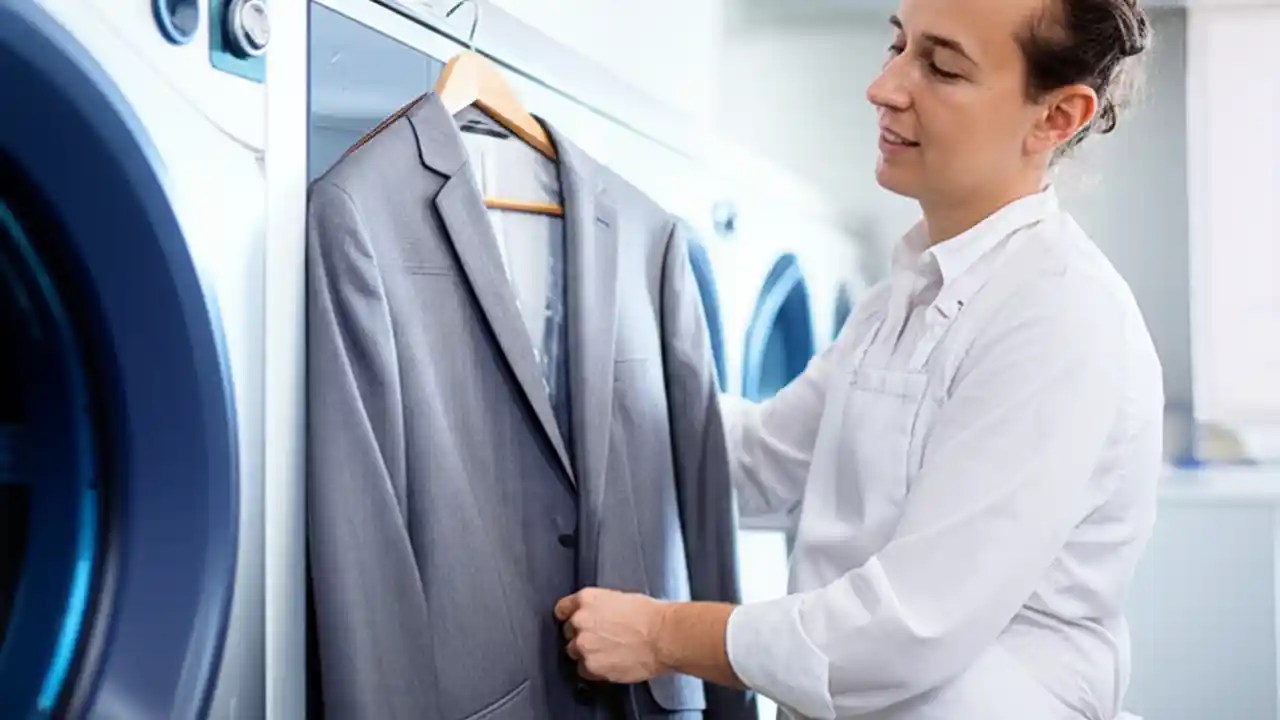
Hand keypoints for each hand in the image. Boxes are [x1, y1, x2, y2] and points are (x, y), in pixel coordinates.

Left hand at [554, 588, 671, 683]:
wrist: (663, 637)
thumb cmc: (650, 617)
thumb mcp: (619, 599)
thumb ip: (598, 607)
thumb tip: (594, 617)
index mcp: (586, 599)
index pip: (562, 608)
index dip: (569, 616)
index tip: (574, 622)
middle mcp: (580, 621)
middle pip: (568, 632)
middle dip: (582, 635)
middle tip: (602, 638)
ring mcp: (583, 645)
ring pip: (574, 652)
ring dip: (587, 653)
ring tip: (609, 652)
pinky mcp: (591, 666)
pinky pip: (583, 670)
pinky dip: (595, 669)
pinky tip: (611, 662)